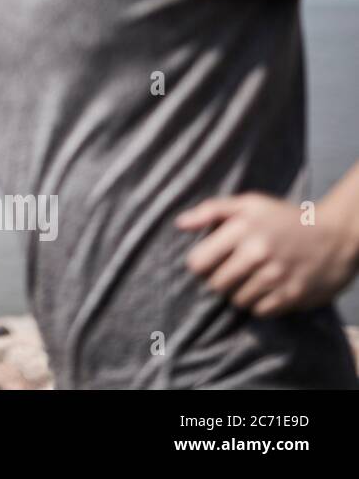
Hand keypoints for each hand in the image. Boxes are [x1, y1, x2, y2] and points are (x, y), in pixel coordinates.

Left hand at [178, 192, 358, 316]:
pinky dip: (259, 304)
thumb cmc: (284, 218)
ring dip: (239, 293)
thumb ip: (211, 211)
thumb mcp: (249, 204)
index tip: (210, 262)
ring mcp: (276, 276)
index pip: (198, 263)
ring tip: (251, 280)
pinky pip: (259, 311)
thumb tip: (179, 224)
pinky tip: (267, 290)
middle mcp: (258, 253)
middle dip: (219, 280)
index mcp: (242, 229)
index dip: (200, 265)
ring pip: (236, 301)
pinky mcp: (292, 295)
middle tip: (233, 272)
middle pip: (216, 285)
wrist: (335, 235)